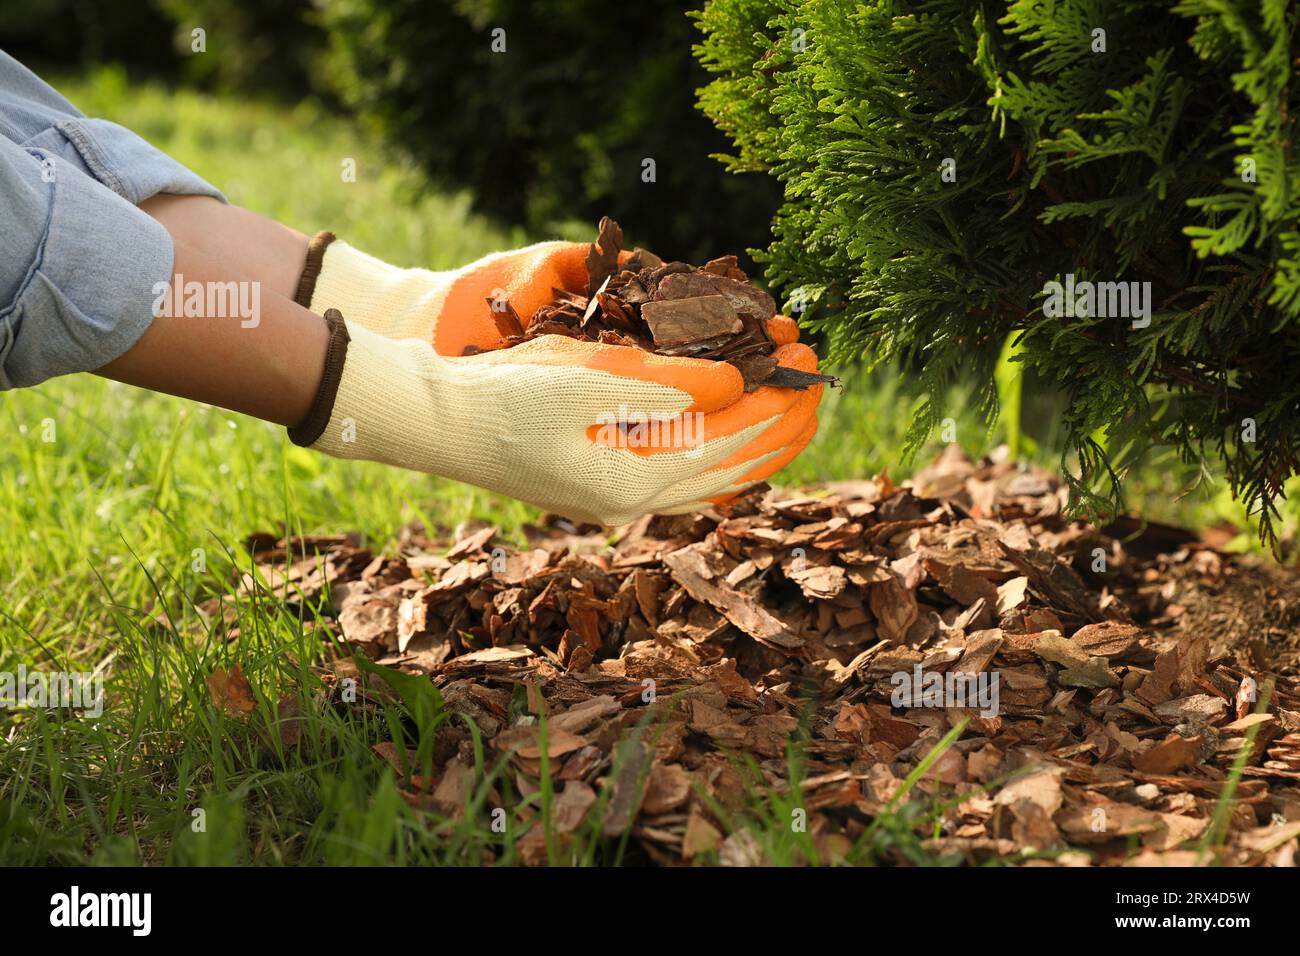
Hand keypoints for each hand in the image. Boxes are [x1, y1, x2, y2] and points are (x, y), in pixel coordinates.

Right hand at [294, 238, 823, 524]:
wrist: (441, 423)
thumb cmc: (505, 396)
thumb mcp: (588, 378)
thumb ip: (669, 382)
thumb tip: (739, 381)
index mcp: (635, 481)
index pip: (735, 446)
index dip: (780, 404)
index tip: (812, 364)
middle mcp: (637, 502)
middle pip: (735, 468)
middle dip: (783, 422)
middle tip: (817, 377)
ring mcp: (621, 499)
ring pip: (714, 477)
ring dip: (759, 440)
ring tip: (793, 404)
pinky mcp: (607, 485)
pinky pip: (684, 478)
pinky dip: (721, 456)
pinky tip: (738, 438)